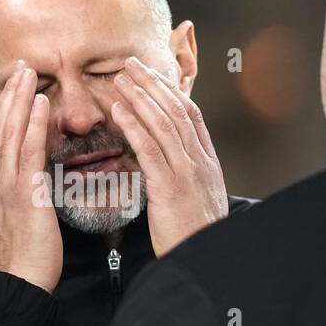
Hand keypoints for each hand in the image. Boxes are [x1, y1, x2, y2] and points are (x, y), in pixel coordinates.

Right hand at [0, 60, 62, 292]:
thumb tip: (32, 178)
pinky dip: (32, 124)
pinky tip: (40, 103)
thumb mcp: (20, 217)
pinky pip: (27, 152)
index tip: (13, 86)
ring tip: (28, 73)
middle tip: (20, 66)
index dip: (3, 110)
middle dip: (8, 95)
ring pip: (9, 133)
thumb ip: (23, 193)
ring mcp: (6, 186)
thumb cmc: (26, 256)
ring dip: (19, 99)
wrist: (19, 283)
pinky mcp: (23, 194)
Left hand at [110, 56, 228, 256]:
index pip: (190, 116)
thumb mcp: (198, 200)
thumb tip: (173, 163)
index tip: (153, 75)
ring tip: (120, 78)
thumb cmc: (195, 236)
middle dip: (153, 84)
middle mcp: (200, 161)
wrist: (205, 261)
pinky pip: (149, 149)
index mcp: (207, 163)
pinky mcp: (170, 187)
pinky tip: (118, 110)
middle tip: (131, 64)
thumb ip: (188, 177)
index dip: (171, 92)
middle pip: (176, 111)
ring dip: (139, 96)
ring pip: (162, 123)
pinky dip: (133, 125)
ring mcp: (186, 172)